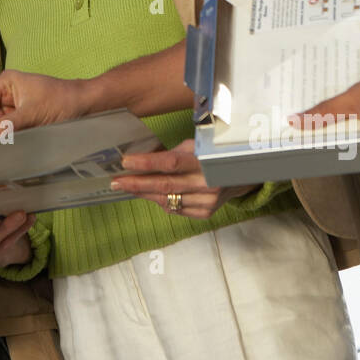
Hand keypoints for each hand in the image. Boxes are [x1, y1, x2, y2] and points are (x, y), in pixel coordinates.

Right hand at [0, 70, 89, 143]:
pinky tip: (4, 152)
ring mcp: (15, 107)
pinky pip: (9, 131)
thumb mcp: (33, 113)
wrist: (86, 105)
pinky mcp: (23, 120)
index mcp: (6, 83)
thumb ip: (8, 125)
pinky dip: (7, 141)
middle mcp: (7, 94)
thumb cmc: (62, 100)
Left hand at [115, 138, 259, 218]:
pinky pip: (176, 209)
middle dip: (137, 184)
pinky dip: (161, 202)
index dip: (146, 163)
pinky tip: (152, 195)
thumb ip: (173, 154)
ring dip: (145, 194)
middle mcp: (208, 183)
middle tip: (116, 182)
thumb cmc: (214, 155)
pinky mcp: (206, 213)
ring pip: (168, 200)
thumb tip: (143, 159)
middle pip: (165, 185)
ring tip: (128, 187)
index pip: (170, 163)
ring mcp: (208, 201)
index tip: (126, 162)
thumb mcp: (197, 146)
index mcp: (205, 161)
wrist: (243, 176)